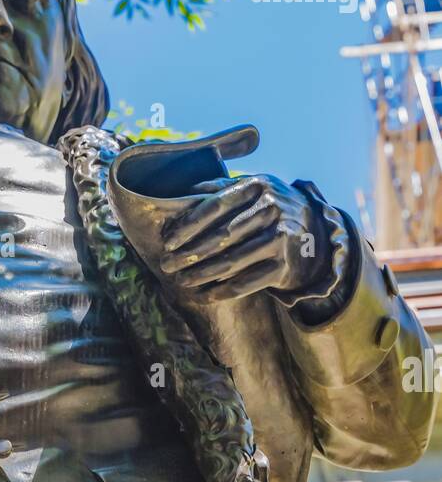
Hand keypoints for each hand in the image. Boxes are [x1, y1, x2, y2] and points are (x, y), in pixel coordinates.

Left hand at [158, 174, 330, 302]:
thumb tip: (183, 193)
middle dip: (190, 253)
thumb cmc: (270, 208)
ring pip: (232, 261)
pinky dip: (223, 291)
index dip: (189, 225)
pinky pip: (247, 282)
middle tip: (167, 265)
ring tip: (181, 281)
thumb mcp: (253, 189)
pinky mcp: (283, 265)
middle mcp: (271, 209)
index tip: (168, 242)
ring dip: (201, 274)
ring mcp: (280, 238)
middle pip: (221, 235)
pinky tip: (204, 295)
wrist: (314, 232)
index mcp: (258, 185)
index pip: (216, 206)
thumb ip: (221, 188)